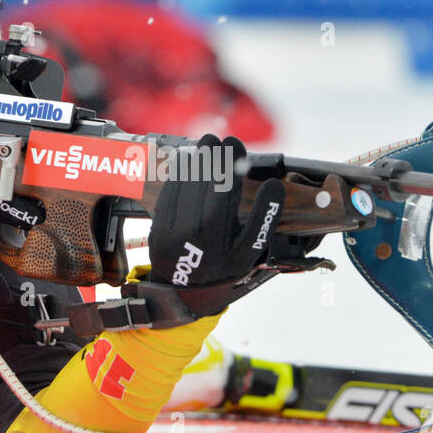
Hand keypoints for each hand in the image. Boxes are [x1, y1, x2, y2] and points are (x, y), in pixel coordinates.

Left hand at [147, 135, 284, 287]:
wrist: (188, 292)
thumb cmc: (224, 269)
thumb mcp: (250, 252)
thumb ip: (264, 219)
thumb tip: (275, 186)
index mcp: (219, 240)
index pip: (226, 191)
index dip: (232, 165)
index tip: (237, 145)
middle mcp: (192, 235)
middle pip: (204, 185)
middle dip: (213, 157)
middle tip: (221, 140)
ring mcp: (171, 232)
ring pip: (184, 187)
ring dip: (195, 161)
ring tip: (207, 144)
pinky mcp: (157, 230)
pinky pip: (168, 196)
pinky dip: (178, 175)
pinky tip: (188, 160)